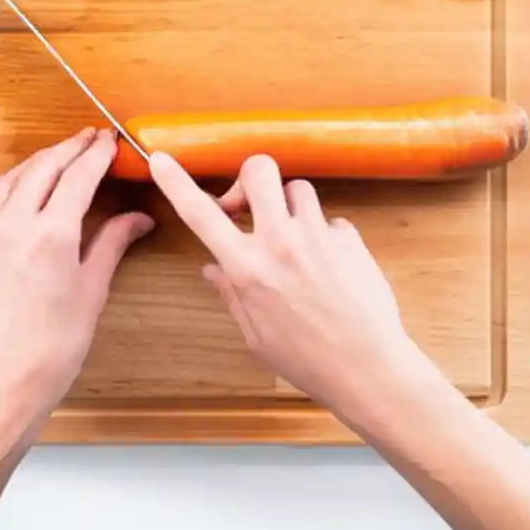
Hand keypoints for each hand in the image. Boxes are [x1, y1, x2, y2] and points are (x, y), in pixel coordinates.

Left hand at [0, 128, 154, 439]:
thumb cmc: (48, 352)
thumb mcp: (91, 294)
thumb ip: (111, 246)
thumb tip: (137, 220)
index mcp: (51, 233)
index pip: (79, 175)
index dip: (98, 154)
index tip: (113, 142)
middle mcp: (14, 223)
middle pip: (44, 167)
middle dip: (70, 148)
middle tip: (92, 138)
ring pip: (13, 179)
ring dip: (40, 161)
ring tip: (61, 155)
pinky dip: (14, 183)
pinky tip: (26, 190)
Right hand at [149, 152, 426, 411]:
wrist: (368, 368)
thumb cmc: (307, 360)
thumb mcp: (255, 335)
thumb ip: (231, 294)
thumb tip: (212, 268)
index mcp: (247, 268)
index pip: (200, 213)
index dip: (175, 182)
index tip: (161, 161)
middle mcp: (280, 242)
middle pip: (258, 170)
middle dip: (250, 179)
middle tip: (251, 206)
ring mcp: (317, 236)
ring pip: (297, 188)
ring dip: (288, 205)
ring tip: (293, 237)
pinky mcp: (350, 239)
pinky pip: (329, 218)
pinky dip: (323, 234)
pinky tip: (327, 264)